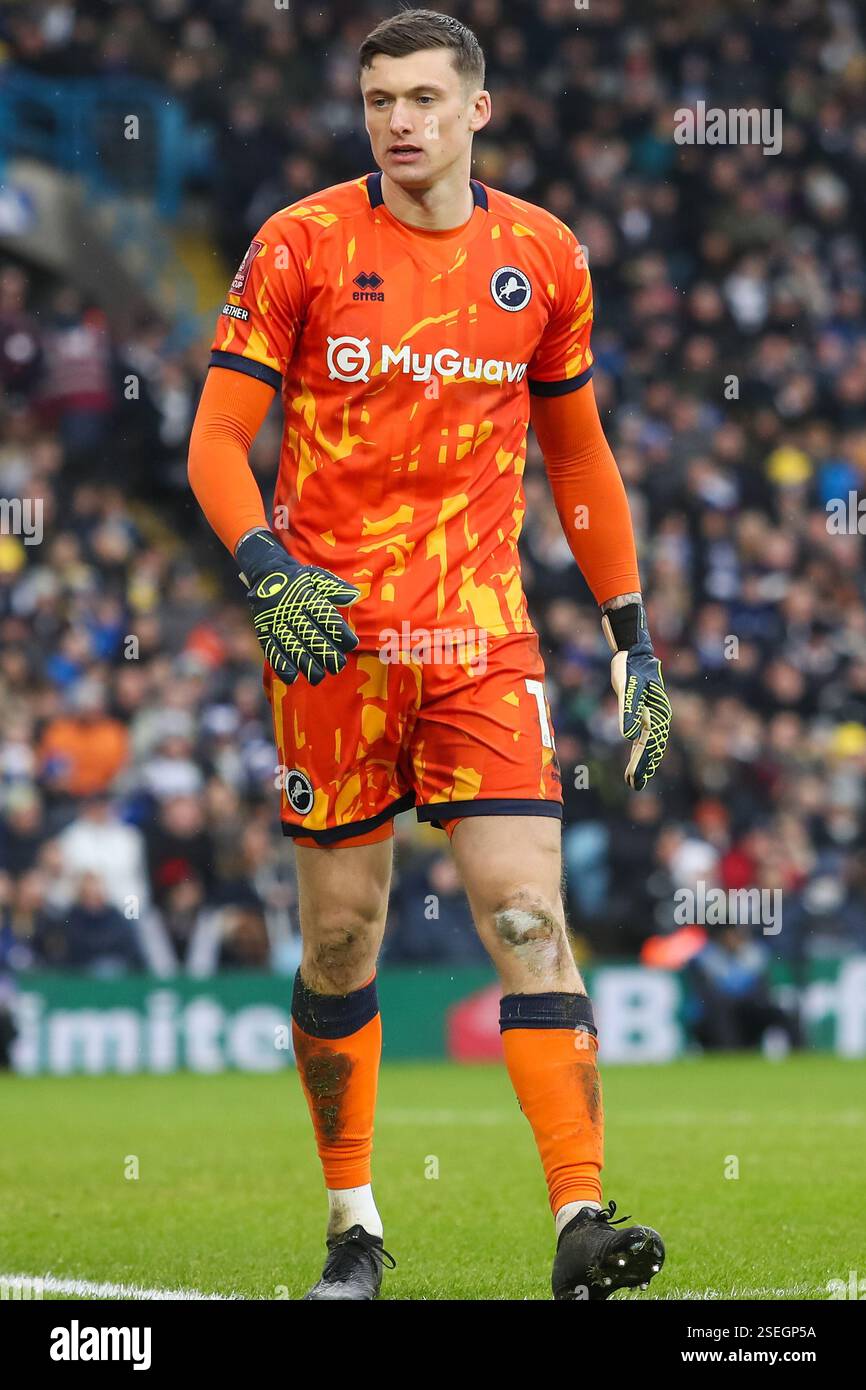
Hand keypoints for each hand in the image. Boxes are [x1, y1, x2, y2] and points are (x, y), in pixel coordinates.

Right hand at [236, 528, 359, 684]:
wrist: (265, 574)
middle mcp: (290, 610)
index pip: (324, 615)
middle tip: (339, 666)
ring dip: (305, 663)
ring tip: (319, 676)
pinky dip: (281, 664)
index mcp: (305, 596)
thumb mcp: (316, 576)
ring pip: (291, 645)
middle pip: (309, 634)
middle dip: (325, 652)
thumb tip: (354, 596)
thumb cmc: (298, 580)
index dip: (338, 631)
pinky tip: (293, 677)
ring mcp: (275, 622)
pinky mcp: (264, 631)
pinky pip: (271, 649)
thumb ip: (335, 587)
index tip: (352, 644)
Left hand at [601, 601, 671, 789]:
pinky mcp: (643, 711)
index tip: (634, 779)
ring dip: (642, 761)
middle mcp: (657, 716)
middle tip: (634, 785)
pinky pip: (644, 735)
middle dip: (643, 766)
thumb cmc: (629, 667)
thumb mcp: (625, 687)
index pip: (650, 743)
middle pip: (651, 747)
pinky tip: (635, 758)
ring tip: (634, 779)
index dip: (642, 762)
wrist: (633, 650)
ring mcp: (651, 714)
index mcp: (657, 713)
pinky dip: (640, 749)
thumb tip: (628, 735)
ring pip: (648, 743)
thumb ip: (627, 710)